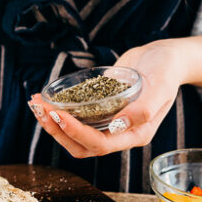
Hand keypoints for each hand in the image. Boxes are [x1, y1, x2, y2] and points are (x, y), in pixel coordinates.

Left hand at [28, 39, 188, 158]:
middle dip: (57, 130)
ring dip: (52, 123)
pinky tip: (44, 99)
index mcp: (136, 134)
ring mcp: (108, 122)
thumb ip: (144, 108)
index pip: (100, 144)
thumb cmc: (166, 70)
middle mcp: (120, 133)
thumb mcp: (160, 86)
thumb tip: (121, 124)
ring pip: (73, 134)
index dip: (76, 133)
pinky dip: (57, 111)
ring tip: (36, 103)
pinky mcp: (98, 110)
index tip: (58, 115)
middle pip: (81, 145)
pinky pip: (75, 118)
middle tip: (40, 108)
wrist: (164, 56)